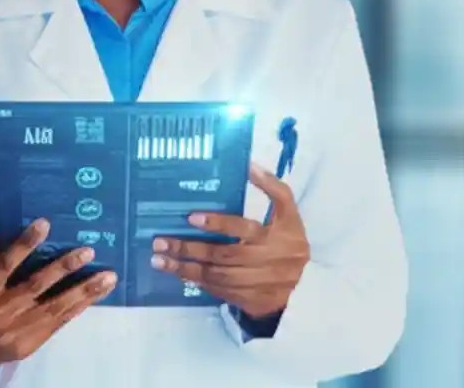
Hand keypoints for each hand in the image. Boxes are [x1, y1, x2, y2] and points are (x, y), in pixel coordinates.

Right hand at [0, 219, 117, 375]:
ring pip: (54, 307)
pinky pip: (58, 322)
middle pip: (35, 286)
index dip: (24, 244)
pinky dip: (78, 307)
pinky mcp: (31, 344)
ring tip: (108, 276)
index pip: (4, 265)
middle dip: (63, 268)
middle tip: (88, 251)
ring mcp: (17, 330)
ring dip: (84, 291)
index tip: (44, 224)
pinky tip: (96, 294)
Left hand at [150, 162, 309, 320]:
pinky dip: (199, 282)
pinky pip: (220, 291)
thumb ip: (274, 189)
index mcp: (277, 237)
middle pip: (224, 256)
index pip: (245, 229)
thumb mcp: (289, 214)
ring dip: (187, 268)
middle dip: (190, 249)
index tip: (191, 218)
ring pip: (218, 276)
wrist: (303, 286)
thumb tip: (249, 165)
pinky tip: (180, 273)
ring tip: (160, 260)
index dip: (219, 224)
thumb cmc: (290, 240)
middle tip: (161, 242)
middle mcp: (267, 261)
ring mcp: (258, 284)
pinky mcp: (249, 299)